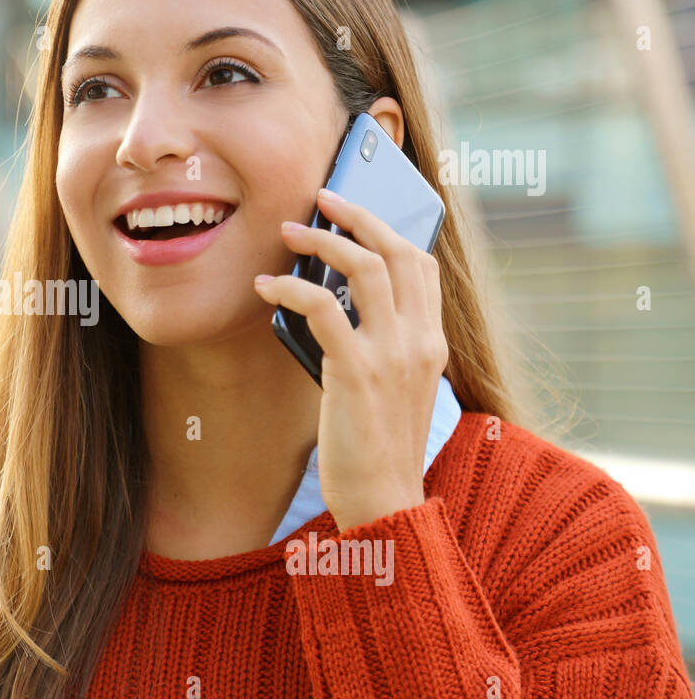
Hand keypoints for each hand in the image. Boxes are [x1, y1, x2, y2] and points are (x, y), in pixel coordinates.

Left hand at [253, 188, 448, 532]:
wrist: (384, 499)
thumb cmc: (378, 446)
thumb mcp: (392, 387)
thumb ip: (378, 345)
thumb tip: (333, 303)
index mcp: (432, 343)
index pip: (423, 266)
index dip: (390, 229)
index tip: (357, 212)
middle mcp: (420, 340)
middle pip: (397, 251)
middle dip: (358, 215)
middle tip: (321, 198)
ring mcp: (392, 354)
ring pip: (363, 267)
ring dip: (322, 241)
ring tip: (287, 234)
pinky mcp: (356, 372)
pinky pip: (322, 308)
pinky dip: (291, 289)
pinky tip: (266, 288)